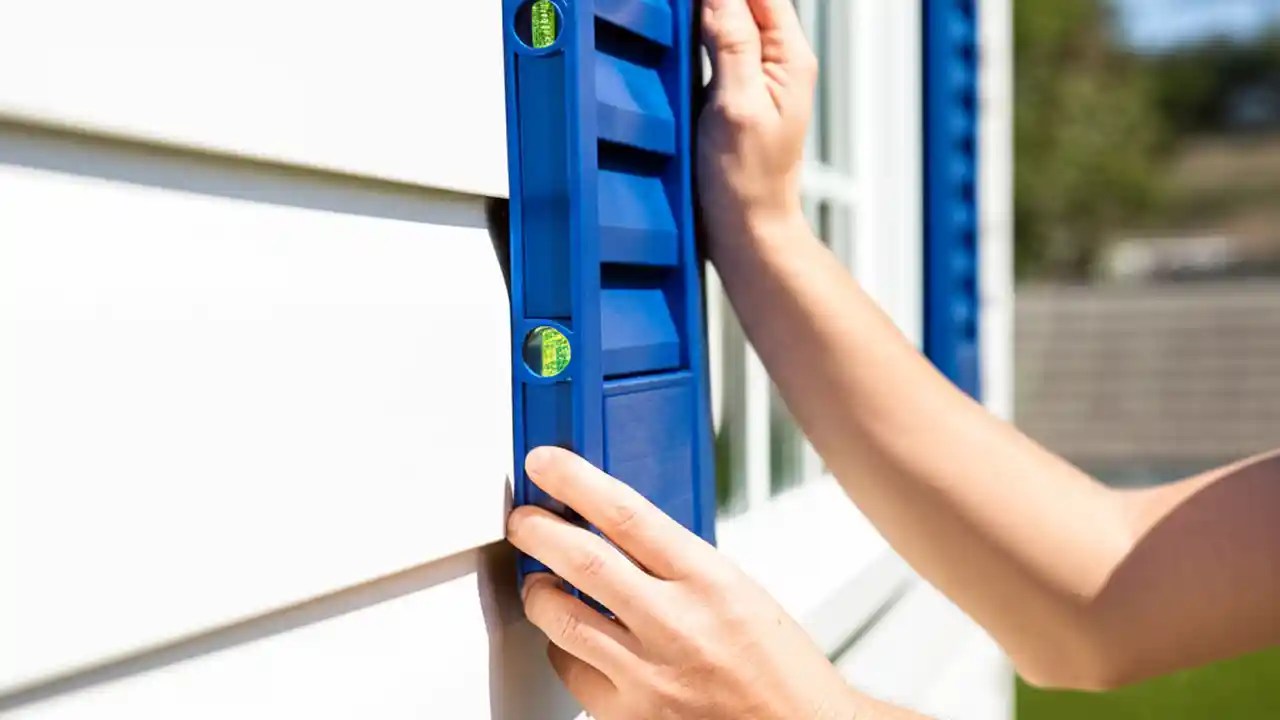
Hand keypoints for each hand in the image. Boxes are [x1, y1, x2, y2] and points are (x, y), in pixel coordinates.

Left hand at [506, 447, 857, 719]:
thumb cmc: (779, 669)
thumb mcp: (740, 592)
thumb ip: (678, 565)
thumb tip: (618, 535)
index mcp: (709, 581)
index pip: (627, 514)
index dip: (576, 482)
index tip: (547, 465)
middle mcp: (676, 625)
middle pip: (581, 559)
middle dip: (537, 530)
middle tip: (523, 520)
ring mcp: (648, 676)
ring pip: (561, 619)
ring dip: (538, 592)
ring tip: (538, 580)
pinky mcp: (628, 717)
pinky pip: (572, 673)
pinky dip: (563, 650)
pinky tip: (571, 641)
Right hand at [697, 0, 816, 253]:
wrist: (745, 229)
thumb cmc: (747, 182)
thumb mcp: (735, 106)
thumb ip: (730, 43)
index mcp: (790, 57)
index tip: (689, 1)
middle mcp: (777, 60)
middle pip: (745, 0)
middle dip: (711, 1)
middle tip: (677, 9)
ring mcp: (754, 75)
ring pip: (728, 16)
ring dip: (702, 10)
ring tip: (675, 14)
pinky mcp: (731, 90)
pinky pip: (715, 43)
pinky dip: (696, 32)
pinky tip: (679, 31)